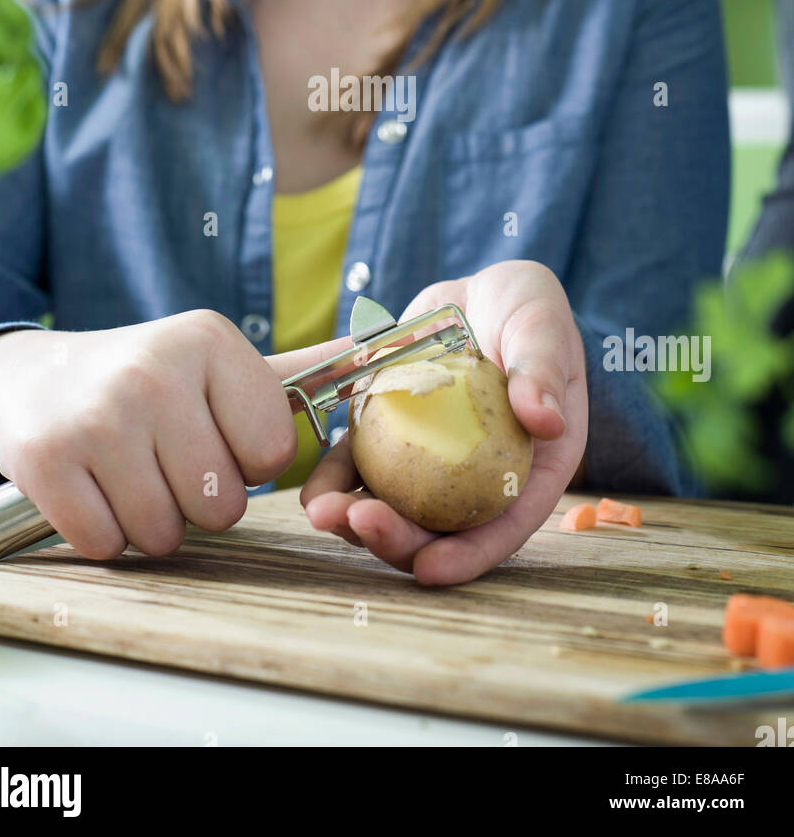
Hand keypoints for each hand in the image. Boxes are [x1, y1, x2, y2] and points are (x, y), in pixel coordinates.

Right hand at [0, 311, 353, 559]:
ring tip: (130, 472)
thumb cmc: (149, 382)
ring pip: (165, 531)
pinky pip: (107, 542)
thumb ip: (298, 374)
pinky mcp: (46, 457)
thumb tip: (389, 352)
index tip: (214, 435)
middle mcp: (154, 371)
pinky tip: (93, 487)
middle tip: (166, 460)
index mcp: (209, 340)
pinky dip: (103, 532)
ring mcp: (97, 414)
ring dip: (152, 521)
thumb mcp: (218, 364)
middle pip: (222, 502)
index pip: (273, 453)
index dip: (246, 462)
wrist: (36, 379)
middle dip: (199, 500)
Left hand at [300, 261, 587, 585]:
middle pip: (441, 527)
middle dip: (398, 540)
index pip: (505, 523)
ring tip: (321, 512)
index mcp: (530, 465)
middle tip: (359, 524)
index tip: (430, 569)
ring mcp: (433, 458)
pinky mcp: (394, 433)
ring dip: (356, 518)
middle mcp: (481, 475)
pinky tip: (311, 491)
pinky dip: (337, 480)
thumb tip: (547, 422)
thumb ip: (544, 372)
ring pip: (396, 505)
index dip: (470, 555)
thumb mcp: (544, 331)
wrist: (484, 288)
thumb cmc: (531, 311)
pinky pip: (363, 465)